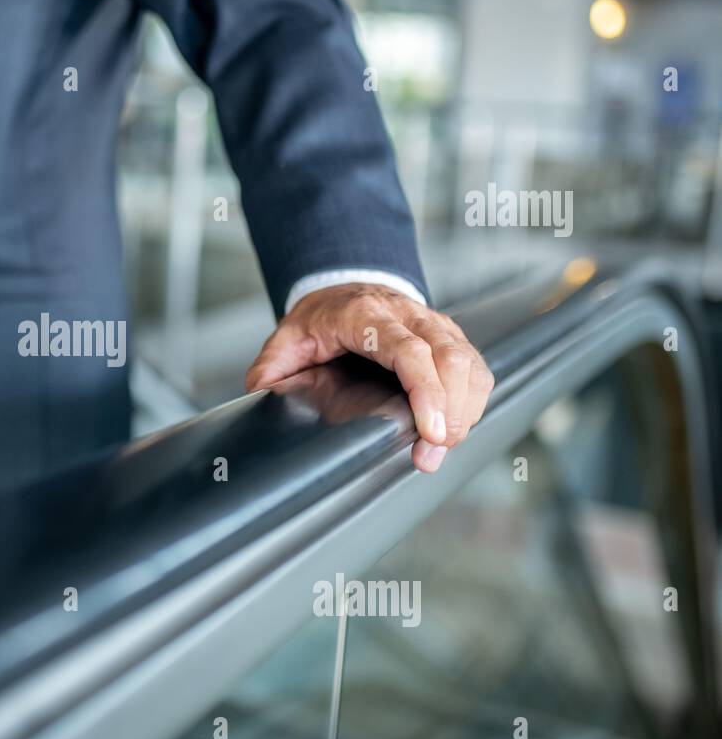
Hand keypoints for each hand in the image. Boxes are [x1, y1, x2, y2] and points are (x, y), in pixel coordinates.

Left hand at [245, 283, 493, 472]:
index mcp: (366, 314)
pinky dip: (473, 401)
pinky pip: (476, 369)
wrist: (345, 286)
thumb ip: (272, 368)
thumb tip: (261, 396)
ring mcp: (435, 324)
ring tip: (441, 447)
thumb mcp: (287, 338)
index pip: (408, 349)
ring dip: (464, 410)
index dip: (425, 389)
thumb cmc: (321, 318)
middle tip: (433, 451)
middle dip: (450, 410)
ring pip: (468, 363)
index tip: (429, 429)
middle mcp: (408, 314)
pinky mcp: (451, 337)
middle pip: (448, 358)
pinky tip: (456, 427)